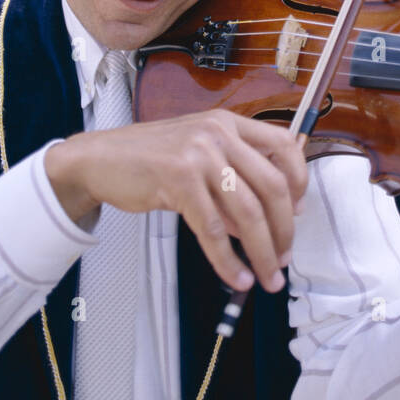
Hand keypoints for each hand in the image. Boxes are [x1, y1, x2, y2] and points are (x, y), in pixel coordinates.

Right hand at [45, 110, 308, 293]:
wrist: (99, 159)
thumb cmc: (149, 159)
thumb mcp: (197, 157)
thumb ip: (231, 181)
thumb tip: (263, 224)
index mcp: (228, 122)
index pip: (284, 144)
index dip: (300, 181)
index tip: (299, 212)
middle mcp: (218, 133)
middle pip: (273, 185)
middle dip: (285, 229)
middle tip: (284, 258)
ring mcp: (199, 154)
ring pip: (247, 212)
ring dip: (263, 251)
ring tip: (268, 276)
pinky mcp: (178, 179)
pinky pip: (212, 230)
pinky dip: (228, 260)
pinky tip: (236, 277)